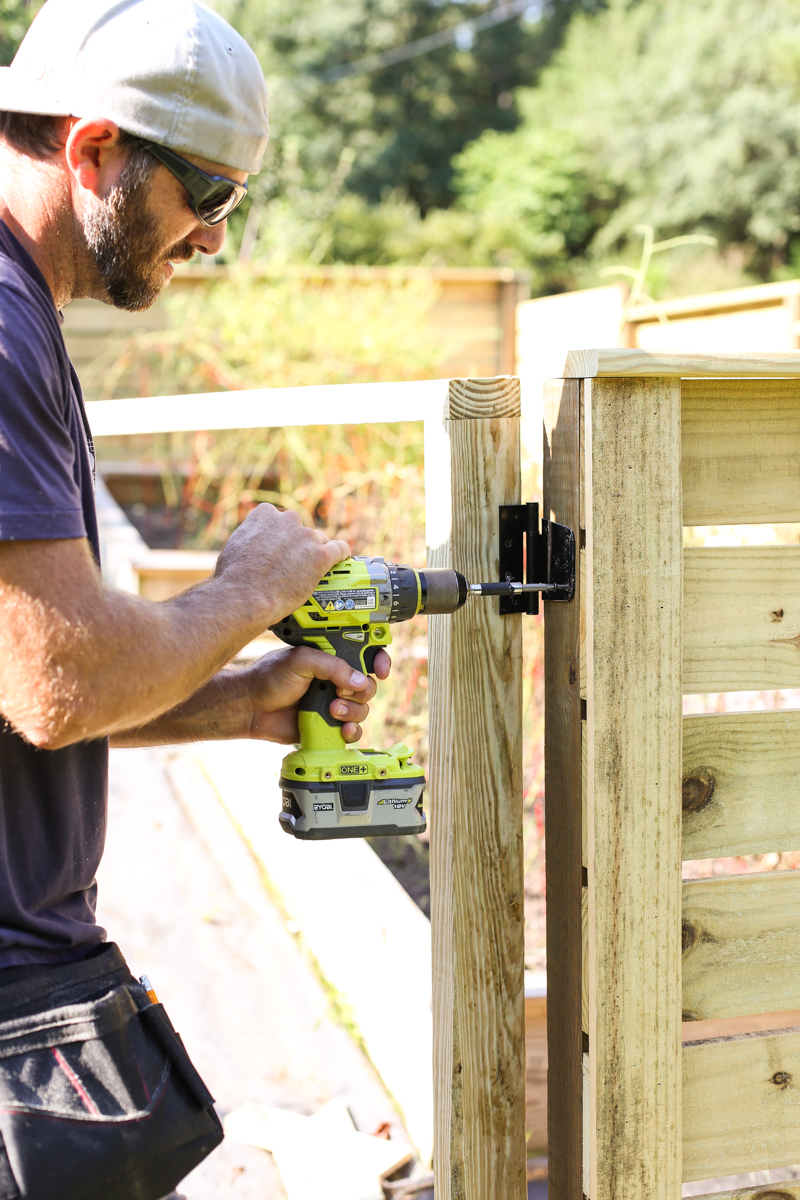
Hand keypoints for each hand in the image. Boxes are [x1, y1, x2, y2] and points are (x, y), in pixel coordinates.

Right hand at [214, 504, 349, 628]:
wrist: (244, 595)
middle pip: (300, 530)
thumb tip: (252, 547)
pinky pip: (339, 549)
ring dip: (316, 553)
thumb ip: (250, 540)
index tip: (280, 547)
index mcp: (265, 514)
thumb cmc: (233, 576)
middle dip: (298, 545)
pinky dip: (341, 553)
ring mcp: (306, 537)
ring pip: (319, 541)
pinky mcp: (321, 555)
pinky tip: (342, 558)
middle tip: (293, 564)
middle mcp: (288, 520)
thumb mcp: (234, 547)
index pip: (280, 519)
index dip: (281, 536)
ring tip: (312, 570)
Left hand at [243, 645, 391, 743]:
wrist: (251, 708)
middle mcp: (335, 680)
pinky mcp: (328, 725)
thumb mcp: (301, 661)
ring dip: (353, 712)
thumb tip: (360, 681)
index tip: (380, 670)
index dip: (378, 660)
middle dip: (361, 692)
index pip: (365, 655)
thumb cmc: (269, 678)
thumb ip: (332, 666)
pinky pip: (352, 731)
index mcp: (331, 659)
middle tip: (340, 693)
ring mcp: (333, 703)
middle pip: (368, 686)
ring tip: (331, 711)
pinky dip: (351, 731)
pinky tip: (340, 729)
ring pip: (362, 709)